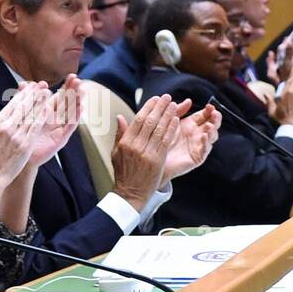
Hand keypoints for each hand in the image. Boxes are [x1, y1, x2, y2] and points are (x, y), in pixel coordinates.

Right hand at [0, 82, 47, 183]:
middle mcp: (7, 127)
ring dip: (39, 102)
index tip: (30, 86)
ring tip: (47, 93)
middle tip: (42, 85)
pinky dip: (41, 117)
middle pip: (23, 106)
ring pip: (30, 115)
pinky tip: (47, 109)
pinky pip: (35, 128)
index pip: (12, 104)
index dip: (23, 94)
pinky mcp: (25, 145)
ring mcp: (16, 136)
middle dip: (33, 94)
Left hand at [28, 74, 82, 166]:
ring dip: (77, 102)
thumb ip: (25, 98)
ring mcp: (60, 128)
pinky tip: (81, 108)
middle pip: (68, 102)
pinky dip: (76, 117)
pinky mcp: (61, 138)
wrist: (20, 155)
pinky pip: (70, 126)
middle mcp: (56, 119)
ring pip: (71, 113)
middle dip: (74, 91)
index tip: (72, 75)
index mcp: (48, 112)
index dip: (67, 86)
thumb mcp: (24, 114)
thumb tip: (24, 83)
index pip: (61, 96)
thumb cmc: (22, 135)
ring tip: (82, 92)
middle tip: (79, 80)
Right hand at [111, 95, 181, 210]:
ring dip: (168, 115)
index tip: (155, 99)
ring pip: (159, 129)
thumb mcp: (116, 153)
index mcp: (125, 143)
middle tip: (167, 98)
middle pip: (150, 122)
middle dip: (160, 107)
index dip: (148, 107)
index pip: (138, 120)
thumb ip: (120, 134)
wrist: (130, 194)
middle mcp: (136, 146)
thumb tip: (120, 118)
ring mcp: (147, 153)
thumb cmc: (124, 173)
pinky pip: (166, 141)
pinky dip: (171, 129)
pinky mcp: (157, 161)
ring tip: (174, 105)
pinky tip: (176, 120)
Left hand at [162, 103, 220, 181]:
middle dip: (216, 119)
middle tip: (215, 114)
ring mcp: (198, 146)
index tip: (210, 106)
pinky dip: (206, 143)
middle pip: (212, 125)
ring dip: (212, 131)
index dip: (210, 111)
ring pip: (211, 137)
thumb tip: (189, 100)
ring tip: (209, 125)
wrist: (152, 157)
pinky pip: (204, 151)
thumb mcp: (169, 121)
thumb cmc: (159, 138)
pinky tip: (204, 136)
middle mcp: (197, 134)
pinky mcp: (196, 157)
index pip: (206, 115)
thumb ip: (178, 111)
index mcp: (191, 124)